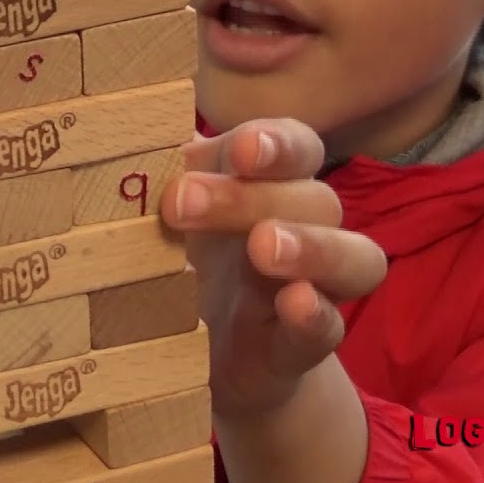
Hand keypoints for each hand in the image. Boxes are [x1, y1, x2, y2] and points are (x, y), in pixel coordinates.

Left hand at [161, 118, 387, 415]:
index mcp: (269, 185)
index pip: (296, 148)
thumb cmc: (187, 259)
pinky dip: (315, 315)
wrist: (199, 354)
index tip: (239, 148)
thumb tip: (130, 128)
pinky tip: (294, 303)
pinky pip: (329, 328)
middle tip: (182, 204)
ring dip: (311, 246)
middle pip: (314, 198)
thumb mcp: (169, 212)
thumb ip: (161, 171)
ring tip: (264, 246)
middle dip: (252, 196)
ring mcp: (311, 288)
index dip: (276, 143)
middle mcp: (304, 229)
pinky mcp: (300, 347)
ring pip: (353, 257)